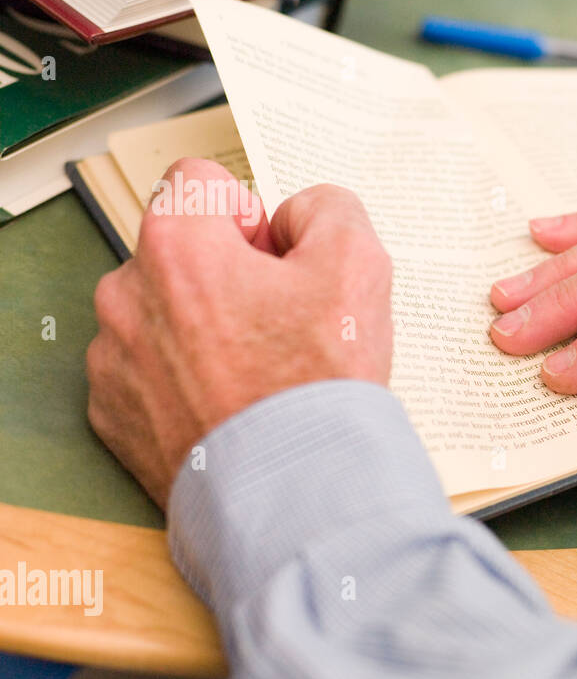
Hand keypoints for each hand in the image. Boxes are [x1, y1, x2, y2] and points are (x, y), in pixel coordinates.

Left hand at [87, 158, 392, 506]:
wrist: (293, 495)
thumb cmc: (319, 385)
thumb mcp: (360, 266)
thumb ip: (330, 210)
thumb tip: (299, 217)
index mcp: (177, 247)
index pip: (200, 182)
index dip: (250, 214)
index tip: (278, 261)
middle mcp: (127, 296)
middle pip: (180, 253)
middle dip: (227, 276)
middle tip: (280, 325)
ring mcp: (114, 361)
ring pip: (162, 315)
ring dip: (204, 330)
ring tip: (259, 375)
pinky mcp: (115, 417)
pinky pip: (149, 375)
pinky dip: (186, 383)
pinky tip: (233, 408)